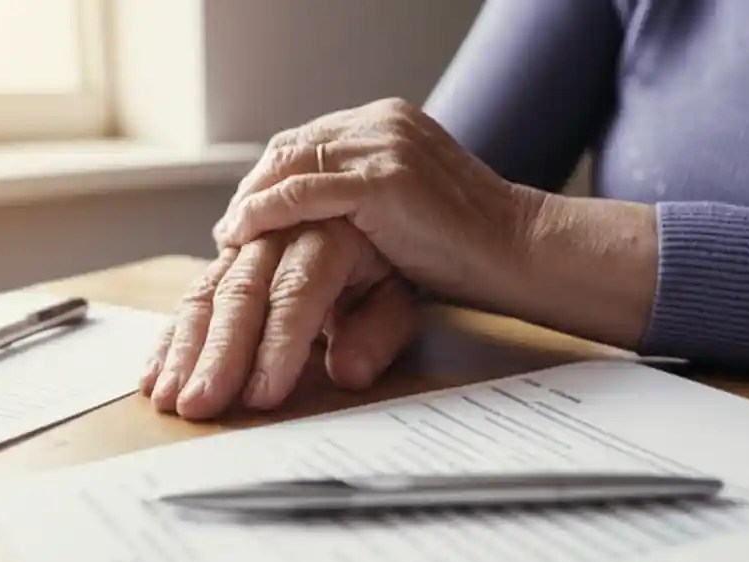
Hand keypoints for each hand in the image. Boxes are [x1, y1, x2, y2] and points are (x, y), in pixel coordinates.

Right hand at [139, 219, 420, 419]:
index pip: (298, 291)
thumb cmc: (387, 268)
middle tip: (199, 404)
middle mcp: (278, 234)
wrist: (367, 211)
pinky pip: (190, 299)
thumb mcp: (400, 297)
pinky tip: (153, 378)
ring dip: (183, 351)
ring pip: (206, 294)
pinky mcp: (221, 264)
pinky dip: (169, 341)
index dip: (277, 344)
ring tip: (168, 398)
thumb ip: (378, 333)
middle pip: (242, 293)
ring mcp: (243, 247)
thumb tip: (346, 373)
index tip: (261, 394)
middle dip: (217, 353)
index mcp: (329, 234)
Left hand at [213, 98, 658, 347]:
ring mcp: (383, 146)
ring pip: (291, 164)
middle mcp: (382, 121)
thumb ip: (361, 201)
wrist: (520, 252)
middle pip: (291, 147)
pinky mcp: (383, 180)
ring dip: (250, 202)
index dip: (269, 178)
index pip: (308, 140)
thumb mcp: (405, 209)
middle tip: (228, 230)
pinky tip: (242, 233)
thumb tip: (314, 223)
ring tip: (228, 237)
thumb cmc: (467, 247)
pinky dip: (266, 212)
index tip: (244, 215)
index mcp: (388, 121)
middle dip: (252, 188)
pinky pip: (304, 191)